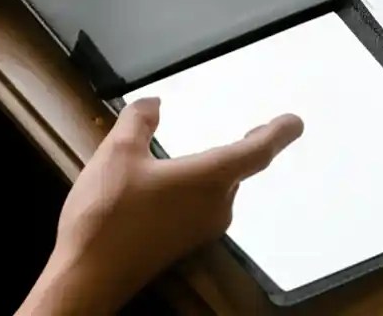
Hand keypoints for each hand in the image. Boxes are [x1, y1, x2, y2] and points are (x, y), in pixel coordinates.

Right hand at [18, 98, 303, 314]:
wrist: (87, 278)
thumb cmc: (107, 215)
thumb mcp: (118, 154)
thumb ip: (138, 122)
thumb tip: (153, 104)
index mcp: (210, 179)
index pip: (258, 151)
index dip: (279, 133)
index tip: (294, 122)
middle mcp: (217, 205)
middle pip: (240, 170)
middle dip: (248, 147)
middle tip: (258, 129)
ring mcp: (203, 228)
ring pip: (220, 189)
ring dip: (218, 170)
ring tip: (208, 151)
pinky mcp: (186, 243)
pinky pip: (203, 206)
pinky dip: (199, 188)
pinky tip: (176, 184)